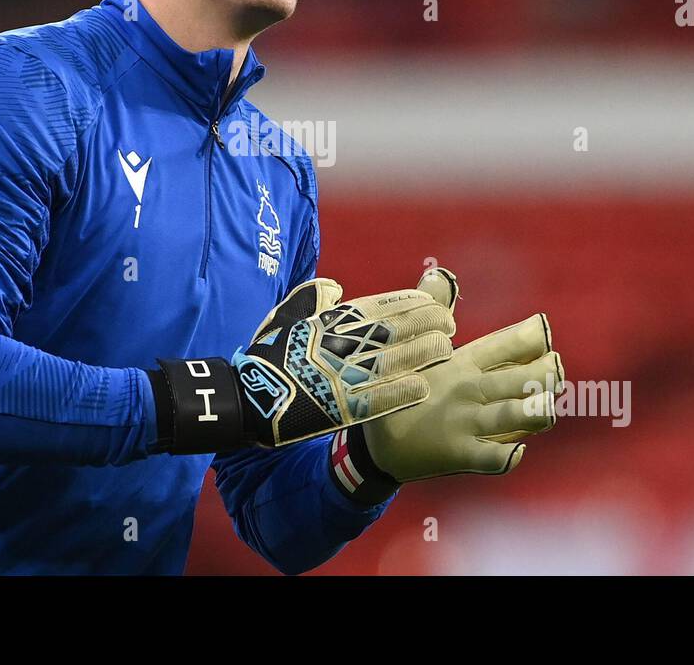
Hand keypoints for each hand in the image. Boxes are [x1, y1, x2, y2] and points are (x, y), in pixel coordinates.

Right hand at [231, 269, 458, 446]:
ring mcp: (345, 375)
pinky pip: (381, 397)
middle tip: (448, 324)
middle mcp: (344, 343)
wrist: (245, 398)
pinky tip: (424, 386)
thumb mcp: (285, 317)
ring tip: (446, 349)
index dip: (412, 304)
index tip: (432, 303)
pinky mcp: (342, 406)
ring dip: (426, 352)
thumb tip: (333, 287)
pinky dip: (404, 390)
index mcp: (332, 320)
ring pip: (398, 359)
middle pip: (399, 328)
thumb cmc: (265, 355)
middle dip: (428, 323)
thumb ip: (311, 298)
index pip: (383, 305)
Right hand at [361, 311, 564, 481]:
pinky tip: (518, 452)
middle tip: (557, 367)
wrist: (377, 443)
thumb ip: (434, 309)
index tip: (544, 329)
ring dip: (532, 411)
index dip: (527, 337)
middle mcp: (468, 390)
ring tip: (549, 406)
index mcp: (462, 362)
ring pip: (508, 416)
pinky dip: (504, 457)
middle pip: (516, 378)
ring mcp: (464, 423)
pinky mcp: (457, 454)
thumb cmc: (405, 385)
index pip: (501, 345)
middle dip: (543, 372)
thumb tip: (440, 273)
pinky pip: (487, 458)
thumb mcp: (415, 345)